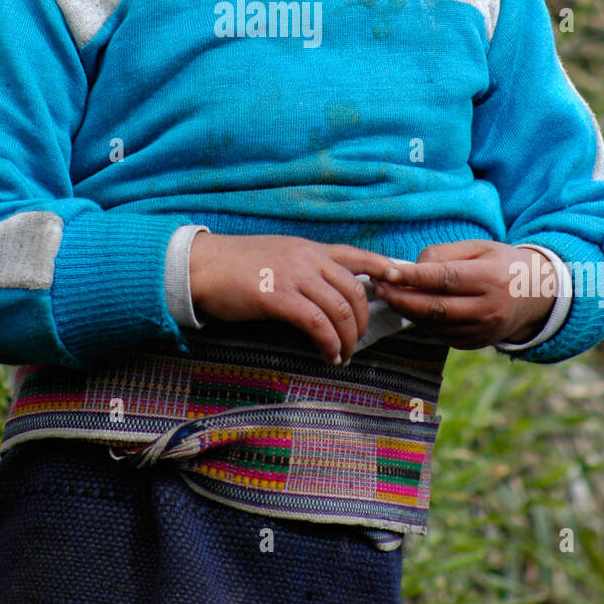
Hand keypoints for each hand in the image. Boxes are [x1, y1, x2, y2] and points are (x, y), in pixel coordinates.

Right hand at [189, 232, 407, 364]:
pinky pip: (316, 323)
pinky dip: (327, 343)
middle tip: (356, 341)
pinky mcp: (278, 297)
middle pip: (354, 290)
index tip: (401, 278)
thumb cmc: (237, 265)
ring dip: (347, 338)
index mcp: (309, 248)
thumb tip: (327, 292)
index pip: (356, 254)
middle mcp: (307, 258)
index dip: (382, 266)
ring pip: (339, 309)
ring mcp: (294, 276)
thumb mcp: (278, 256)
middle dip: (363, 320)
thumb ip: (304, 268)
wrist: (202, 267)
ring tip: (342, 354)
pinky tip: (327, 355)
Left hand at [368, 240, 557, 348]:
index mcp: (492, 279)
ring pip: (434, 324)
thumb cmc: (501, 264)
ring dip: (406, 311)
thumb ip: (444, 254)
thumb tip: (410, 268)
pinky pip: (440, 334)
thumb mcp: (479, 247)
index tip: (387, 271)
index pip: (445, 279)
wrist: (535, 295)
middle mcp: (489, 309)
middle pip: (436, 308)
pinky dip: (421, 321)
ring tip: (388, 294)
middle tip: (378, 286)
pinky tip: (409, 307)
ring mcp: (483, 331)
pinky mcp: (475, 344)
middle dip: (401, 298)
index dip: (413, 276)